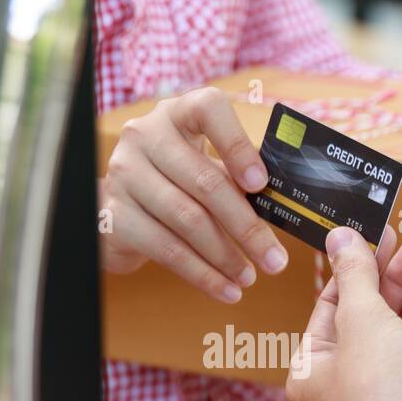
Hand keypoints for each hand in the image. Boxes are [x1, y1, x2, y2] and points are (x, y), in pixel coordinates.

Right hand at [100, 86, 287, 302]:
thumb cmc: (181, 184)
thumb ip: (242, 180)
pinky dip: (201, 274)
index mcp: (178, 113)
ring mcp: (125, 174)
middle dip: (246, 226)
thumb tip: (287, 207)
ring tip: (250, 278)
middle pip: (205, 182)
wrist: (126, 210)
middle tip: (275, 260)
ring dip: (225, 256)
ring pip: (187, 220)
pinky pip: (166, 249)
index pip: (208, 110)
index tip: (262, 184)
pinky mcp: (114, 214)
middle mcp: (145, 136)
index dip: (238, 146)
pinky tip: (225, 290)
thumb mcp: (209, 169)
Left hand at [286, 225, 401, 400]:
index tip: (382, 235)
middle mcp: (341, 390)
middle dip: (396, 286)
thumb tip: (342, 236)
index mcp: (311, 370)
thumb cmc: (376, 397)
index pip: (332, 307)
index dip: (358, 268)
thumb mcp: (363, 320)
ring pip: (400, 348)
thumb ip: (356, 276)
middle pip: (369, 323)